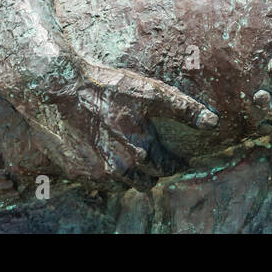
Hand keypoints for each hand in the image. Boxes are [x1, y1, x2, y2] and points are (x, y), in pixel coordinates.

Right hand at [7, 54, 217, 187]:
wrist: (57, 88)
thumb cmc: (107, 86)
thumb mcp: (151, 92)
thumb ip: (185, 110)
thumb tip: (214, 122)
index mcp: (142, 150)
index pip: (168, 169)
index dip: (177, 164)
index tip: (182, 159)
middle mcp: (119, 168)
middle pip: (147, 181)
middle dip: (155, 172)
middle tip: (159, 159)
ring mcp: (95, 172)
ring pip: (123, 184)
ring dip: (131, 175)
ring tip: (134, 158)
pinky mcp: (74, 171)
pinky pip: (99, 180)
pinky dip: (106, 171)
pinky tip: (107, 154)